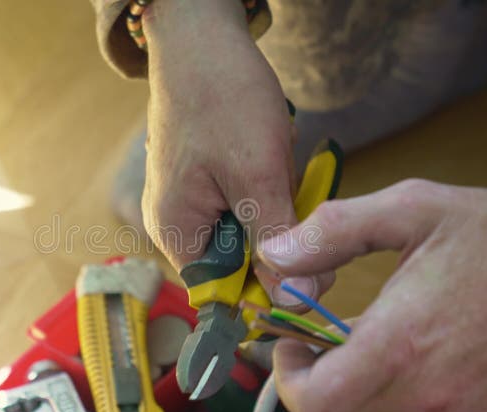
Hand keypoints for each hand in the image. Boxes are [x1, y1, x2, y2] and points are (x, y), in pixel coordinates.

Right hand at [143, 0, 330, 306]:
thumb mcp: (258, 176)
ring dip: (276, 210)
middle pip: (239, 264)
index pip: (223, 294)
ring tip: (280, 166)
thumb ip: (275, 241)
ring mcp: (191, 200)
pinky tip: (273, 156)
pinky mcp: (207, 180)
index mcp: (176, 231)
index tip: (310, 270)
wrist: (202, 37)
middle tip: (295, 197)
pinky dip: (269, 189)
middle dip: (277, 238)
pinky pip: (245, 204)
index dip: (267, 290)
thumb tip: (295, 299)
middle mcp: (178, 224)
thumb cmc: (222, 98)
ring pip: (249, 232)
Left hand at [259, 179, 486, 411]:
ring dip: (364, 377)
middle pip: (340, 405)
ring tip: (388, 331)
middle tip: (335, 328)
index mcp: (402, 341)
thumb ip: (331, 231)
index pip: (315, 401)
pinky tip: (423, 350)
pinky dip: (402, 390)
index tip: (293, 343)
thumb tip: (274, 257)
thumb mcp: (409, 208)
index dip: (288, 377)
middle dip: (325, 368)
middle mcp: (427, 392)